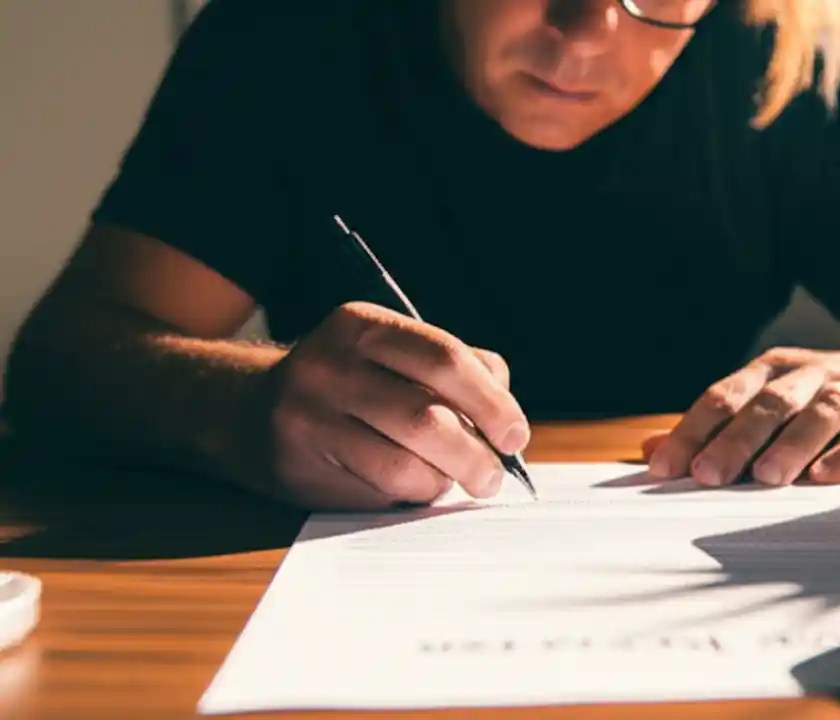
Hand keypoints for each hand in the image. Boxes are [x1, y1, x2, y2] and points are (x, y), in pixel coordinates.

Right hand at [241, 302, 528, 509]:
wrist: (248, 413)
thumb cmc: (349, 384)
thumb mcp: (393, 356)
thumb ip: (456, 369)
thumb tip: (506, 409)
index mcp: (363, 325)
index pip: (444, 358)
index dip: (491, 401)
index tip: (515, 434)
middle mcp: (331, 364)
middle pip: (428, 415)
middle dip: (476, 451)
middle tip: (496, 473)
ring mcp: (310, 415)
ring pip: (407, 460)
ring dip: (449, 477)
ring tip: (464, 480)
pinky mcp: (302, 462)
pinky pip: (382, 486)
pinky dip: (417, 490)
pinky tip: (421, 484)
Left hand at [645, 337, 839, 486]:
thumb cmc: (822, 396)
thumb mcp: (766, 402)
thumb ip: (712, 429)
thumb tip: (651, 452)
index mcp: (770, 370)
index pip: (724, 397)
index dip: (693, 431)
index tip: (665, 467)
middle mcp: (809, 374)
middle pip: (769, 404)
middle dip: (736, 440)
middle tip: (708, 475)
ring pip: (821, 411)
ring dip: (792, 443)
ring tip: (767, 477)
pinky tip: (827, 476)